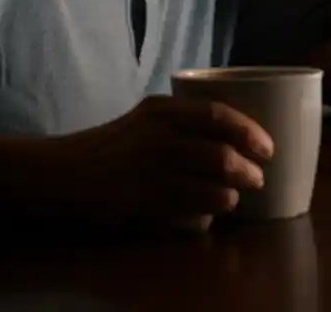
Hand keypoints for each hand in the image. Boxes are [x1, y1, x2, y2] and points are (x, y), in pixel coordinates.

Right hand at [50, 95, 273, 231]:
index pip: (217, 114)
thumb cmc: (114, 144)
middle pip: (220, 156)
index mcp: (161, 110)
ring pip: (210, 191)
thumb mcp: (148, 119)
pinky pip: (187, 217)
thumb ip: (186, 121)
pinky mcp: (141, 206)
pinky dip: (203, 220)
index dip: (250, 132)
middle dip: (247, 172)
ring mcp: (149, 174)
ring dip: (229, 198)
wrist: (62, 172)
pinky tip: (204, 219)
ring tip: (232, 200)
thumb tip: (240, 136)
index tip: (268, 147)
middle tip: (257, 179)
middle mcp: (157, 139)